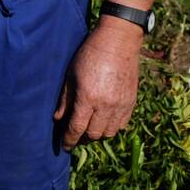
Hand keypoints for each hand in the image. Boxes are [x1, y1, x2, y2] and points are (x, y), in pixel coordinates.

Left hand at [54, 16, 142, 149]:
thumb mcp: (70, 75)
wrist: (118, 42)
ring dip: (98, 134)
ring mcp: (121, 105)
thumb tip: (58, 118)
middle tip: (75, 136)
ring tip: (89, 129)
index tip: (64, 147)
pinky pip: (122, 125)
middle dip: (82, 138)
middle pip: (94, 134)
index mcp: (87, 98)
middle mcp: (106, 105)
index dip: (69, 140)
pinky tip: (103, 122)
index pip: (76, 128)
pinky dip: (111, 127)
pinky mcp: (131, 103)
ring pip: (109, 133)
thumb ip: (65, 100)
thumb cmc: (89, 55)